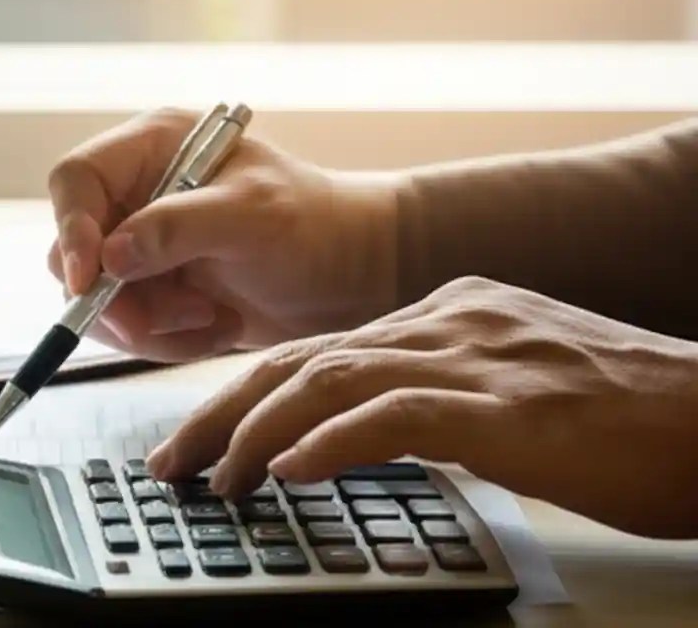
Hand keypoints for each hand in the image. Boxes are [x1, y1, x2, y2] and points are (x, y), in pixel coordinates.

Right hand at [46, 108, 402, 362]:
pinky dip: (169, 340)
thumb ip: (176, 229)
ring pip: (98, 300)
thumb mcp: (252, 217)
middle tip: (185, 313)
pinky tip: (218, 326)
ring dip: (153, 324)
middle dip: (123, 297)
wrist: (350, 280)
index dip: (71, 229)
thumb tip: (106, 259)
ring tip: (216, 316)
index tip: (89, 282)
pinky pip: (126, 328)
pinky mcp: (151, 292)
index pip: (76, 180)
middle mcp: (136, 193)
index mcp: (153, 148)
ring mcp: (140, 245)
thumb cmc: (314, 227)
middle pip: (75, 251)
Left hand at [146, 275, 697, 538]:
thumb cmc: (623, 416)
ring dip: (258, 433)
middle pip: (300, 359)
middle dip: (222, 413)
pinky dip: (332, 442)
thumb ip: (432, 401)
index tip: (200, 438)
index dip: (244, 395)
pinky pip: (396, 416)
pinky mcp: (505, 404)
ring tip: (214, 479)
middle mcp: (445, 323)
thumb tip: (357, 441)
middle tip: (172, 462)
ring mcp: (473, 356)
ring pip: (329, 380)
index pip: (316, 350)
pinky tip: (291, 470)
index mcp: (442, 316)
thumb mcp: (507, 394)